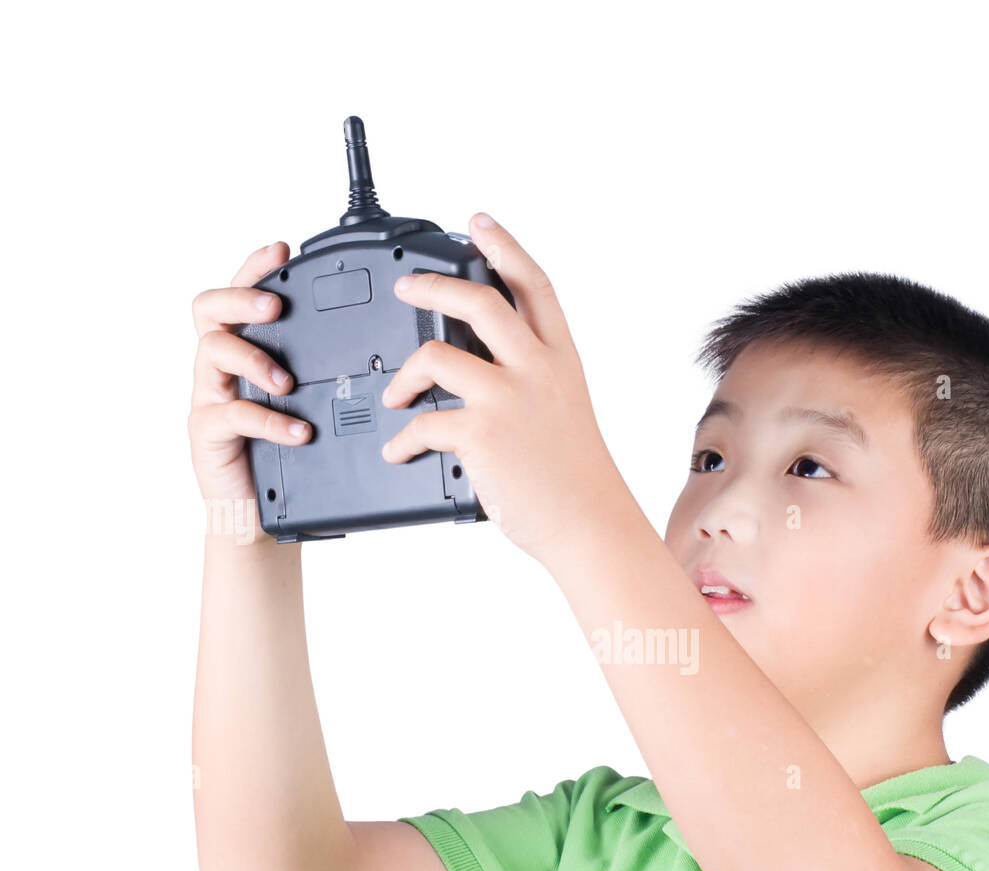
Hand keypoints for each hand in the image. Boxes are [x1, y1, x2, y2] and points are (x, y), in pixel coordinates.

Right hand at [188, 243, 313, 540]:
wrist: (256, 514)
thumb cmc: (284, 455)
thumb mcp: (308, 407)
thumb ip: (323, 377)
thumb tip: (379, 354)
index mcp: (244, 352)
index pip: (237, 296)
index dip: (253, 268)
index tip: (282, 250)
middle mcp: (220, 368)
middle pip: (209, 310)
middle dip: (240, 299)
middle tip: (273, 308)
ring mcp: (209, 397)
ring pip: (214, 352)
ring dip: (254, 358)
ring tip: (287, 381)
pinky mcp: (207, 432)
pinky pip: (232, 414)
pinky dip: (269, 420)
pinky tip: (299, 430)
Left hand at [379, 213, 627, 565]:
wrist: (590, 525)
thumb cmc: (577, 480)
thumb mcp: (564, 413)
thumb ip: (531, 381)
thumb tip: (477, 369)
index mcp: (560, 361)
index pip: (533, 286)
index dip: (504, 247)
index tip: (478, 223)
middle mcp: (536, 371)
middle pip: (479, 301)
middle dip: (432, 286)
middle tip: (406, 288)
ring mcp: (508, 399)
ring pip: (437, 355)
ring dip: (404, 372)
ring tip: (394, 390)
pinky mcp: (482, 434)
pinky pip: (423, 423)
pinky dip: (402, 438)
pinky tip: (398, 450)